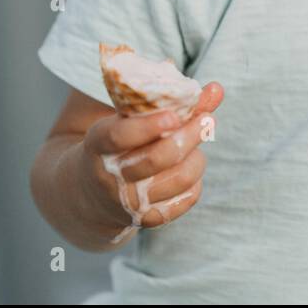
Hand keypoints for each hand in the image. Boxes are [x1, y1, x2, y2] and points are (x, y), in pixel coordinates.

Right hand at [77, 82, 223, 238]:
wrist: (91, 194)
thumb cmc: (118, 144)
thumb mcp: (129, 120)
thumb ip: (171, 103)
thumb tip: (217, 89)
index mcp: (98, 144)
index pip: (119, 136)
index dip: (147, 127)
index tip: (173, 116)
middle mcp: (111, 176)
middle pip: (157, 159)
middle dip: (188, 137)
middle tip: (209, 120)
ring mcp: (129, 201)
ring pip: (179, 178)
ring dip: (196, 158)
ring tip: (196, 147)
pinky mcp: (148, 219)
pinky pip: (187, 197)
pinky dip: (196, 180)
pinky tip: (188, 168)